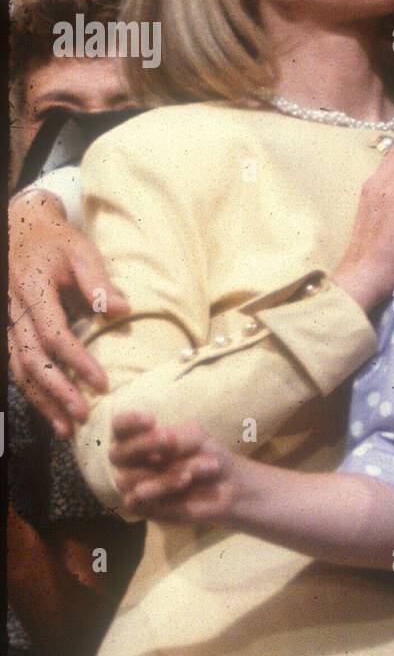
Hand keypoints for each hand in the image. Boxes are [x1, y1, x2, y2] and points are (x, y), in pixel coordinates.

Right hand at [7, 190, 128, 435]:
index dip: (76, 361)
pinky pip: (17, 366)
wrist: (23, 228)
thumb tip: (121, 310)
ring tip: (65, 428)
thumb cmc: (57, 240)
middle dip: (56, 390)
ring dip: (41, 400)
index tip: (101, 383)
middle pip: (31, 360)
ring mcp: (8, 322)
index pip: (52, 334)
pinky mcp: (10, 330)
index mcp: (31, 289)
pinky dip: (33, 391)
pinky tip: (50, 411)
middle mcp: (14, 310)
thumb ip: (98, 281)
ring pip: (19, 369)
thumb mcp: (80, 251)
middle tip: (82, 414)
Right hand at [108, 412, 240, 523]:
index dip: (127, 422)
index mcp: (139, 439)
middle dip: (142, 445)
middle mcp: (132, 463)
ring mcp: (135, 486)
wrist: (228, 485)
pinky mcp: (144, 508)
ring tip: (192, 471)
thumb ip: (177, 439)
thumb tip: (161, 447)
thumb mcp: (196, 438)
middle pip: (116, 454)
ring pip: (128, 480)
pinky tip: (185, 480)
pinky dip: (161, 490)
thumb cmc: (207, 455)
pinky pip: (137, 501)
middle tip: (169, 438)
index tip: (151, 419)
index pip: (119, 429)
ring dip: (162, 472)